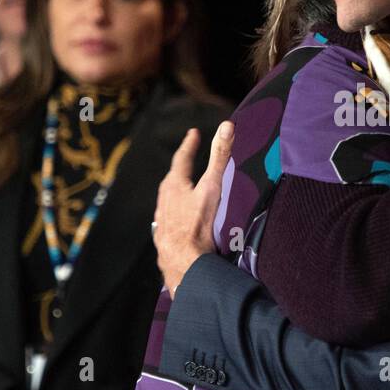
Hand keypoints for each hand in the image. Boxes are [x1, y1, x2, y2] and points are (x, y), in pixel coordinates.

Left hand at [152, 121, 233, 297]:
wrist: (183, 263)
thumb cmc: (197, 224)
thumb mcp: (212, 187)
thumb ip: (219, 157)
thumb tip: (227, 126)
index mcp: (174, 186)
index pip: (182, 159)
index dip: (189, 145)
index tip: (193, 134)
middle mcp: (164, 201)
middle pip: (171, 180)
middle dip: (180, 169)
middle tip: (187, 160)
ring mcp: (162, 221)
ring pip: (167, 201)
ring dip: (176, 193)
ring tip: (183, 190)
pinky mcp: (165, 239)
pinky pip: (169, 220)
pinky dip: (176, 215)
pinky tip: (181, 222)